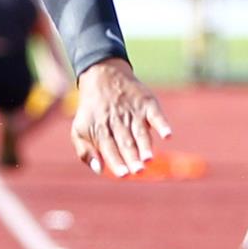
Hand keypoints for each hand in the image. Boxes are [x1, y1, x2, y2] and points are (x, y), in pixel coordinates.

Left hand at [70, 57, 171, 177]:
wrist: (103, 74)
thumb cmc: (92, 111)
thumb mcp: (80, 129)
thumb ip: (85, 152)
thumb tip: (98, 170)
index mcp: (100, 129)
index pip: (109, 147)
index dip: (116, 161)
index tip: (123, 174)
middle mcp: (117, 121)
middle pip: (125, 141)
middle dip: (131, 156)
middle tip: (138, 170)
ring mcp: (133, 112)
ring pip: (139, 131)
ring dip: (145, 145)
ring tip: (149, 158)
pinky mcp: (146, 103)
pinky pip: (155, 114)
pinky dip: (162, 124)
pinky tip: (167, 135)